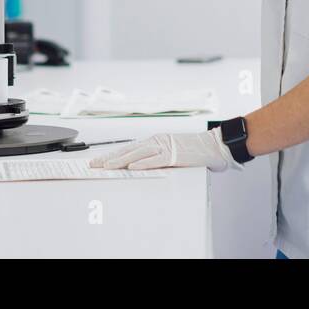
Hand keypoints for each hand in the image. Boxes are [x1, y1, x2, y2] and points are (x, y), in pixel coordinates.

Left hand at [88, 129, 241, 171]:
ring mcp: (166, 146)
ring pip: (138, 153)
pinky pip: (156, 159)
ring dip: (121, 160)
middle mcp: (158, 141)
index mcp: (156, 141)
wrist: (215, 145)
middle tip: (94, 164)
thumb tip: (140, 168)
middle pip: (129, 149)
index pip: (129, 148)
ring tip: (106, 166)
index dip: (112, 154)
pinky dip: (143, 162)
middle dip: (110, 157)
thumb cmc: (195, 151)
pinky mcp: (175, 154)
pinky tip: (132, 166)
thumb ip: (157, 159)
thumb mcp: (172, 153)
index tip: (98, 161)